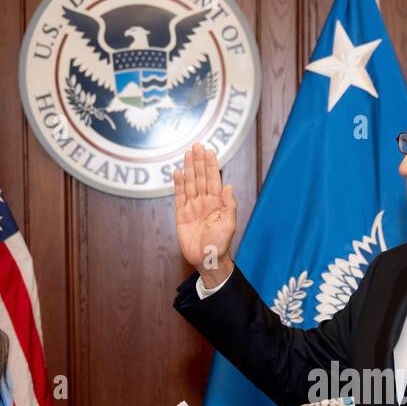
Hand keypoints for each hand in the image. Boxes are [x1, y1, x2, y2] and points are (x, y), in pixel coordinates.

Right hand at [173, 142, 236, 288]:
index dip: (211, 165)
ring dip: (188, 168)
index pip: (213, 180)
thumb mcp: (229, 225)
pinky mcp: (182, 215)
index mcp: (217, 203)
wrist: (207, 260)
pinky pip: (179, 196)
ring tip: (187, 154)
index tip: (209, 151)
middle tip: (196, 145)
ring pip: (190, 183)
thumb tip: (229, 186)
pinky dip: (178, 184)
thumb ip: (229, 205)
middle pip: (200, 177)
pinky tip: (177, 172)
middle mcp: (205, 202)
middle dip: (199, 162)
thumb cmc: (221, 244)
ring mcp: (193, 207)